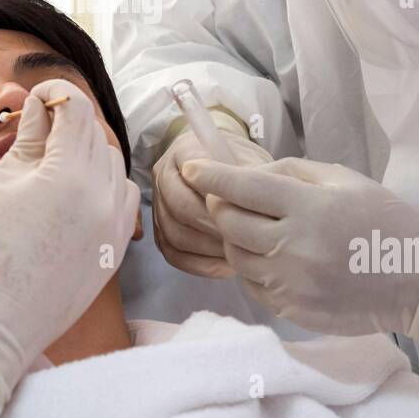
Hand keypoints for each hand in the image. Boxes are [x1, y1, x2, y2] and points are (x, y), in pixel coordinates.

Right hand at [0, 80, 140, 382]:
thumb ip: (27, 141)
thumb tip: (41, 107)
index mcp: (68, 176)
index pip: (76, 109)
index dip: (56, 94)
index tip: (39, 97)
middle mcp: (102, 197)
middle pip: (96, 134)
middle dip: (69, 122)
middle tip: (39, 127)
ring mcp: (114, 224)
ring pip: (113, 164)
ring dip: (88, 152)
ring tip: (53, 163)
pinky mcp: (116, 247)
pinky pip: (123, 197)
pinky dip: (105, 184)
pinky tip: (75, 192)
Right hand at [151, 129, 271, 277]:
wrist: (228, 170)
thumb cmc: (242, 164)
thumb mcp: (252, 161)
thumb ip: (251, 177)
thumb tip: (259, 202)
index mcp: (184, 150)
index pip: (193, 176)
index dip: (218, 200)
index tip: (246, 214)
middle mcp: (164, 175)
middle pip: (180, 208)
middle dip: (214, 229)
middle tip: (244, 241)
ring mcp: (158, 203)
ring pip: (174, 234)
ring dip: (208, 250)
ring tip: (239, 255)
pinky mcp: (161, 229)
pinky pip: (173, 254)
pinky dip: (200, 265)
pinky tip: (226, 267)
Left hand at [181, 157, 418, 346]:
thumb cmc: (385, 222)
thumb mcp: (345, 180)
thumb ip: (293, 173)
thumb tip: (252, 174)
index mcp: (308, 207)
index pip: (242, 186)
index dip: (211, 175)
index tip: (191, 167)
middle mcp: (293, 246)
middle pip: (229, 222)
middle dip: (220, 205)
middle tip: (229, 197)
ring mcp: (290, 282)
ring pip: (235, 256)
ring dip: (236, 238)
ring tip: (257, 229)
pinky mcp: (291, 309)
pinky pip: (252, 284)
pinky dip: (253, 266)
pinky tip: (274, 257)